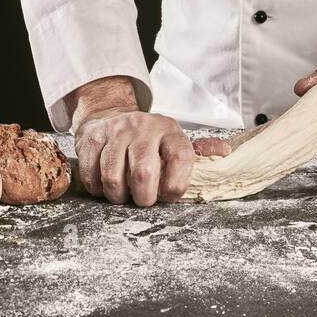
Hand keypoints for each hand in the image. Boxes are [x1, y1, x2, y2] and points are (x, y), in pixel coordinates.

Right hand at [67, 76, 228, 205]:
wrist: (110, 116)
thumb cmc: (147, 139)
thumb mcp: (175, 140)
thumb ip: (200, 151)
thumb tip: (225, 152)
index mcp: (170, 130)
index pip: (180, 157)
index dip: (176, 185)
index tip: (169, 195)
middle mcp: (144, 127)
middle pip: (143, 172)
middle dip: (144, 197)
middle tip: (143, 201)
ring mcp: (116, 131)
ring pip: (113, 176)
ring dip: (118, 196)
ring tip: (123, 196)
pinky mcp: (93, 137)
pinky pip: (91, 173)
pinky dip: (97, 188)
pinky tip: (104, 186)